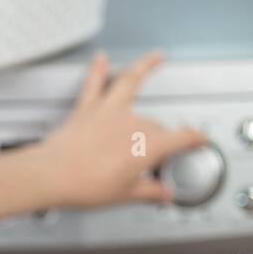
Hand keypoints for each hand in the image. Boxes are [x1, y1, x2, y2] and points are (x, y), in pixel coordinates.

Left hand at [37, 49, 208, 208]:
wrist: (52, 176)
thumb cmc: (85, 186)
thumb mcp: (124, 195)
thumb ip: (149, 192)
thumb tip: (162, 194)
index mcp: (148, 145)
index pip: (182, 137)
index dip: (195, 138)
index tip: (201, 139)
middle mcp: (133, 123)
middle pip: (155, 124)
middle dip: (159, 136)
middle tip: (153, 156)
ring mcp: (110, 112)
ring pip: (132, 87)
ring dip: (145, 67)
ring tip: (157, 58)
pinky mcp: (87, 109)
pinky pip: (95, 83)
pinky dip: (98, 69)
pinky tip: (102, 58)